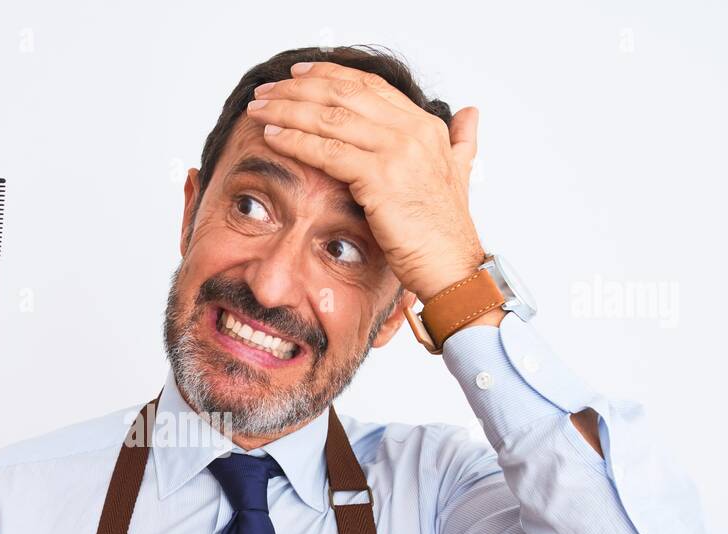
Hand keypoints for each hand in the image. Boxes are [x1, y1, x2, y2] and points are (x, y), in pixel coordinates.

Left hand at [243, 60, 484, 300]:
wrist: (453, 267)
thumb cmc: (446, 232)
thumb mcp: (460, 174)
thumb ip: (460, 141)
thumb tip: (469, 114)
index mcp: (425, 126)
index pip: (369, 85)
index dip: (329, 74)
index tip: (298, 73)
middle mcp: (412, 131)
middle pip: (344, 93)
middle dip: (298, 87)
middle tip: (267, 89)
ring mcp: (397, 151)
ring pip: (330, 117)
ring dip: (287, 109)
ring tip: (258, 109)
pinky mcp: (380, 177)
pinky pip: (327, 151)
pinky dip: (295, 140)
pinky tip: (272, 136)